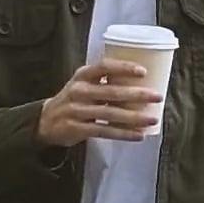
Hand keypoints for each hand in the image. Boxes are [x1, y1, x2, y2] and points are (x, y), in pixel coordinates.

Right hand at [38, 59, 161, 147]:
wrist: (46, 121)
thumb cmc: (74, 100)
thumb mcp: (84, 85)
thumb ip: (105, 83)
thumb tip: (142, 85)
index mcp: (82, 75)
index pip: (104, 67)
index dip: (123, 67)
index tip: (143, 71)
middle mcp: (78, 91)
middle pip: (111, 92)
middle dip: (137, 95)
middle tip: (157, 97)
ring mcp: (77, 110)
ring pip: (110, 114)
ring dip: (134, 118)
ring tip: (152, 119)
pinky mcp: (77, 128)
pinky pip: (104, 131)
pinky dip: (123, 134)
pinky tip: (138, 135)